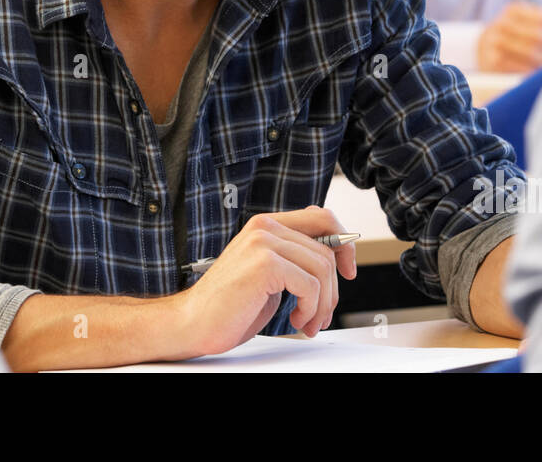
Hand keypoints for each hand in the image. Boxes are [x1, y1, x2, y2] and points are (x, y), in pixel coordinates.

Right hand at [173, 206, 357, 356]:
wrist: (193, 323)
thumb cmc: (229, 305)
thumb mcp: (270, 276)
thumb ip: (295, 259)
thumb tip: (336, 256)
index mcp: (265, 225)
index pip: (322, 217)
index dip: (344, 243)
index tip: (348, 271)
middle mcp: (264, 227)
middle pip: (328, 249)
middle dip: (333, 289)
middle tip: (321, 315)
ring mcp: (263, 243)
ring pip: (322, 268)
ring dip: (322, 304)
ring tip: (307, 322)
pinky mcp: (264, 264)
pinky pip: (310, 285)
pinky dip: (310, 309)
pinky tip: (295, 320)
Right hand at [477, 1, 541, 72]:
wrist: (482, 51)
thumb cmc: (515, 41)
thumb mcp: (527, 28)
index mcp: (514, 10)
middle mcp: (501, 22)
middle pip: (538, 36)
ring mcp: (493, 41)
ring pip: (528, 52)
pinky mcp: (489, 60)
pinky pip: (517, 67)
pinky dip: (532, 73)